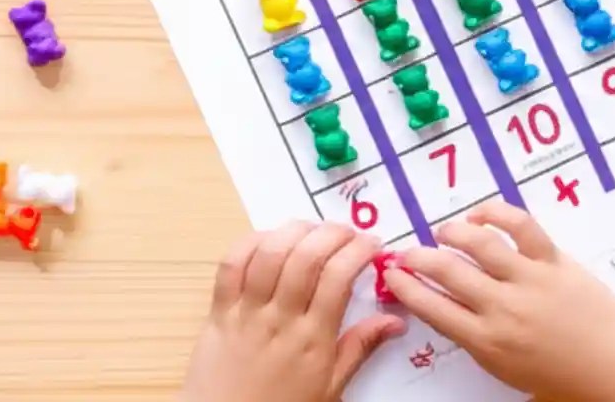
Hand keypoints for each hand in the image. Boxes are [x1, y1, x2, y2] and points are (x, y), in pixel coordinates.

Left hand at [181, 221, 405, 401]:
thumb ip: (360, 348)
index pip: (339, 278)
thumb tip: (395, 321)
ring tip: (311, 229)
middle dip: (331, 232)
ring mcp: (247, 312)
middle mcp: (280, 320)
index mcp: (313, 339)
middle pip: (306, 257)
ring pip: (269, 254)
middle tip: (346, 231)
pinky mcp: (219, 310)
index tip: (371, 244)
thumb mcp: (330, 388)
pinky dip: (250, 242)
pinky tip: (269, 239)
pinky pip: (230, 265)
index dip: (358, 251)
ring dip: (294, 230)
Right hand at [384, 201, 614, 401]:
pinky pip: (521, 226)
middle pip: (445, 271)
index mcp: (487, 341)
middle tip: (408, 251)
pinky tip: (482, 215)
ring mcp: (529, 280)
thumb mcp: (507, 370)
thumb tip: (451, 312)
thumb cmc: (566, 376)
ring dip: (451, 232)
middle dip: (418, 256)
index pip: (431, 307)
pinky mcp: (554, 260)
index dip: (405, 287)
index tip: (392, 275)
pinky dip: (497, 213)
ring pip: (477, 243)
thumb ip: (477, 340)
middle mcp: (502, 307)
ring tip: (443, 231)